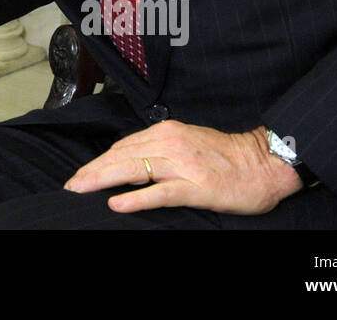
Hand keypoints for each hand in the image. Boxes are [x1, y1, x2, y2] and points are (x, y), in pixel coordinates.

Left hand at [64, 120, 302, 214]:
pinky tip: (117, 203)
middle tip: (71, 185)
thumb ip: (159, 150)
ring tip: (81, 190)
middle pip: (121, 156)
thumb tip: (129, 164)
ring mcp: (183, 165)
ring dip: (103, 180)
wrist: (265, 163)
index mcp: (167, 132)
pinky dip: (136, 198)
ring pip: (134, 169)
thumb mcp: (187, 143)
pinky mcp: (197, 187)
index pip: (123, 146)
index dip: (99, 161)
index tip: (81, 174)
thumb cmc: (226, 156)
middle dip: (93, 171)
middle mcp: (171, 143)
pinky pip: (160, 192)